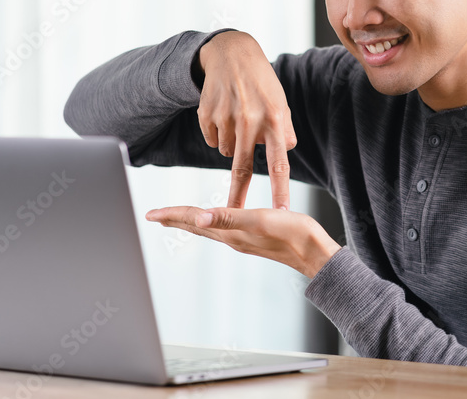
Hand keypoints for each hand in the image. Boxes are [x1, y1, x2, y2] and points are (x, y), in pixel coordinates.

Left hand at [145, 206, 340, 277]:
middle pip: (195, 225)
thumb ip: (228, 218)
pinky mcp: (252, 238)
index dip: (171, 214)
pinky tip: (214, 220)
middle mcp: (232, 237)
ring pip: (207, 228)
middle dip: (174, 219)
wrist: (315, 253)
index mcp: (230, 232)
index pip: (193, 220)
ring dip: (189, 221)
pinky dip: (210, 222)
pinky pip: (222, 229)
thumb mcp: (259, 221)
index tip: (150, 213)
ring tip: (176, 217)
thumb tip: (199, 218)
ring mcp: (241, 239)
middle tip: (154, 216)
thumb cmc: (293, 235)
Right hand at [196, 31, 296, 209]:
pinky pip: (213, 140)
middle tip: (234, 216)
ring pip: (227, 152)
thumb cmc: (261, 83)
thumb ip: (285, 131)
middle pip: (242, 167)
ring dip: (233, 146)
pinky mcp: (206, 115)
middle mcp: (249, 120)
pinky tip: (224, 114)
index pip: (278, 162)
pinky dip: (219, 134)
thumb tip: (287, 151)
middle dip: (237, 195)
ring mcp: (225, 117)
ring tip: (239, 120)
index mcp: (274, 119)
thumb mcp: (280, 102)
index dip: (280, 190)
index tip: (281, 212)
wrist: (232, 54)